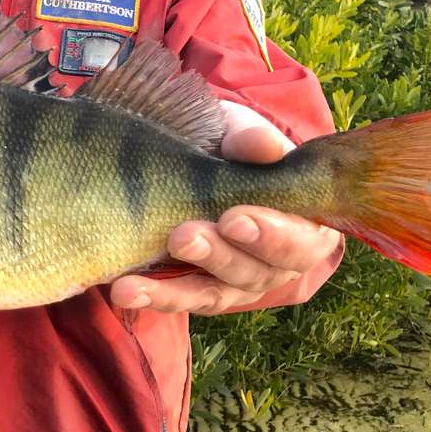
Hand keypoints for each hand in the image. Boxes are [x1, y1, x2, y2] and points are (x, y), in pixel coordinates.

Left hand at [109, 107, 344, 315]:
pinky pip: (179, 300)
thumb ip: (251, 138)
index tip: (233, 218)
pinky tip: (124, 289)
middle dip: (218, 256)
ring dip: (175, 288)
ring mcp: (237, 282)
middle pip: (256, 273)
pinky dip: (152, 295)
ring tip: (137, 280)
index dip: (271, 236)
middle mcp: (277, 264)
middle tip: (183, 236)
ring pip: (213, 293)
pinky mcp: (200, 290)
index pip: (301, 243)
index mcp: (306, 225)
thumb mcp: (241, 131)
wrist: (199, 152)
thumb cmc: (234, 144)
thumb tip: (261, 145)